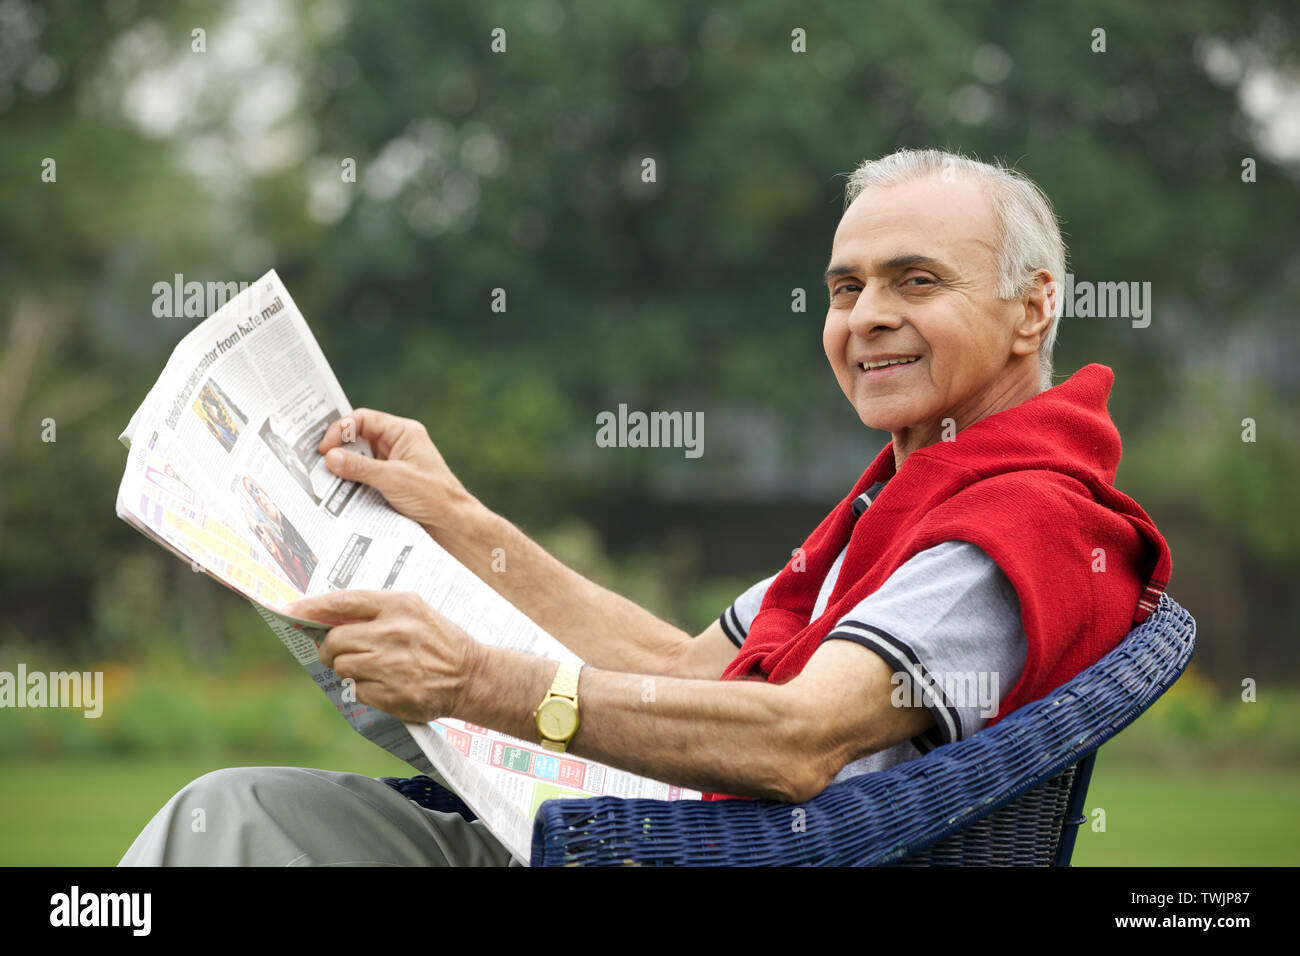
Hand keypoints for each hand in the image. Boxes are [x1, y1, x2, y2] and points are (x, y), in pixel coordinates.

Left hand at [284, 590, 480, 723]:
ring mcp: (392, 665)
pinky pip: (356, 690)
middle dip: (330, 648)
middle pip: (335, 640)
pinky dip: (362, 688)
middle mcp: (394, 632)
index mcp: (399, 605)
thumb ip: (374, 610)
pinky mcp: (392, 693)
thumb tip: (325, 615)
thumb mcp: (413, 611)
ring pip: (341, 666)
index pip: (342, 602)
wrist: (470, 675)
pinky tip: (383, 683)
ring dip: (346, 668)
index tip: (289, 612)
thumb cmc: (437, 640)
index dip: (311, 607)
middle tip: (336, 651)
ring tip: (369, 667)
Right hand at [317, 408, 472, 531]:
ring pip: (358, 458)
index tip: (325, 448)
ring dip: (343, 468)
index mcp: (403, 432)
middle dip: (338, 449)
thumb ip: (360, 467)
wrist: (452, 524)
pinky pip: (363, 477)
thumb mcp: (393, 479)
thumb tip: (329, 458)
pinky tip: (339, 492)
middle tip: (317, 463)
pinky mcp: (389, 483)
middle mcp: (396, 444)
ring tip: (324, 479)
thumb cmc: (433, 495)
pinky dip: (351, 482)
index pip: (364, 419)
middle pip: (358, 438)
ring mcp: (392, 463)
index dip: (341, 429)